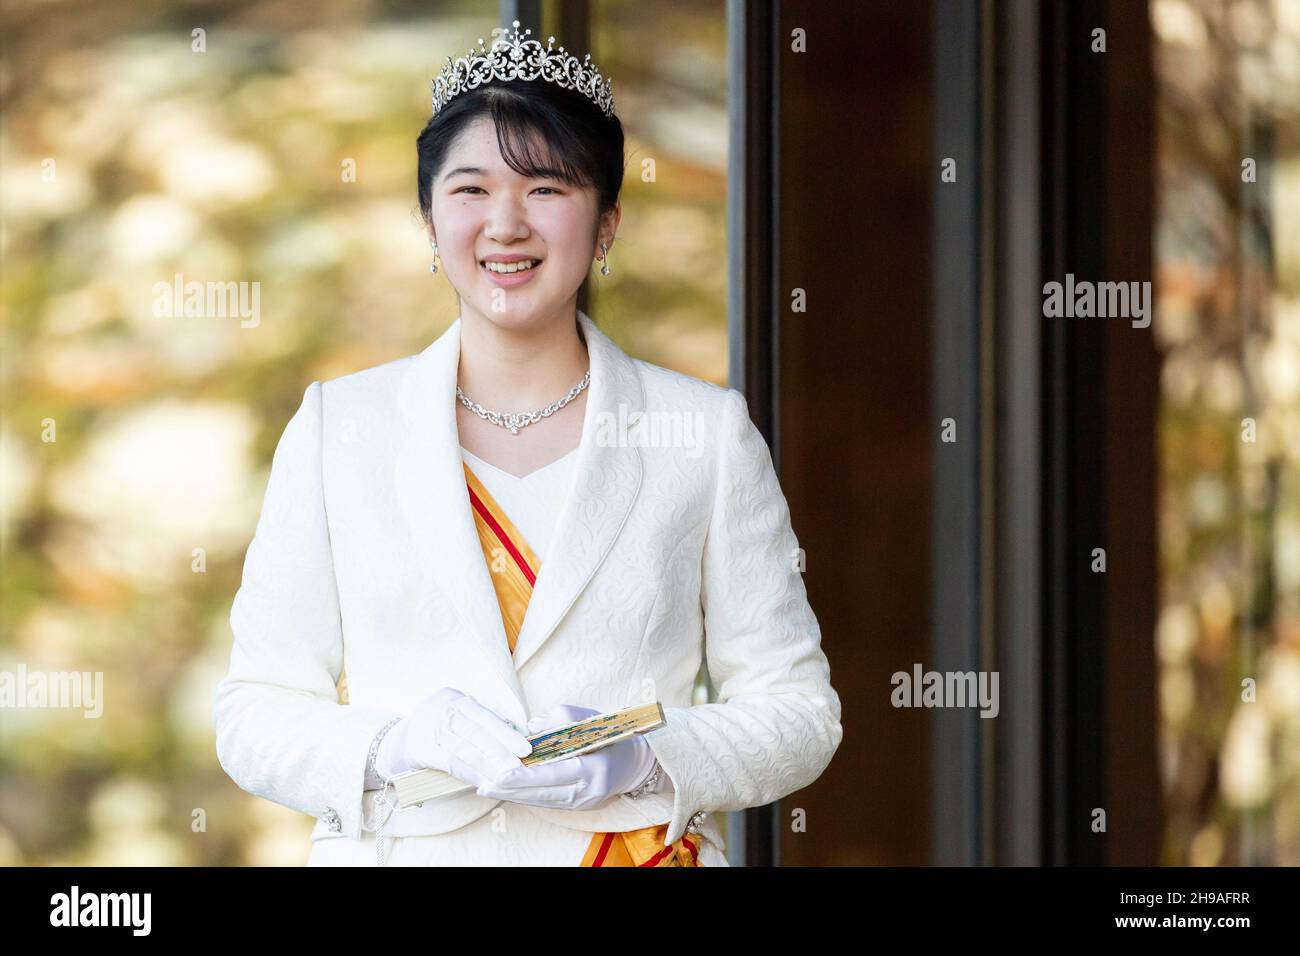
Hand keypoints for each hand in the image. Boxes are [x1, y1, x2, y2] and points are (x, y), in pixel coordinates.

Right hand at [374, 687, 531, 791]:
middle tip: (520, 765)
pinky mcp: (421, 750)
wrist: (394, 744)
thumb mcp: (454, 717)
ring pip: (465, 748)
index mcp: (453, 698)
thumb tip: (514, 739)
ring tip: (507, 777)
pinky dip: (470, 773)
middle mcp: (441, 709)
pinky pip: (451, 763)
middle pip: (476, 731)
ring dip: (489, 765)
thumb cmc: (434, 731)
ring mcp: (429, 729)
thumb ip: (478, 723)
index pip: (483, 715)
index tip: (525, 747)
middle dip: (501, 750)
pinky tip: (484, 782)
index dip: (505, 732)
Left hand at [475, 704, 658, 810]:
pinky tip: (508, 791)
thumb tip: (533, 726)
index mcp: (594, 768)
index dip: (526, 775)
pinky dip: (527, 796)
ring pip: (543, 801)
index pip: (554, 774)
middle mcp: (589, 790)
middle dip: (512, 789)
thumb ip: (562, 718)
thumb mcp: (591, 719)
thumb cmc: (612, 735)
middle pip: (543, 793)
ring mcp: (584, 802)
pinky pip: (548, 802)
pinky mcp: (579, 807)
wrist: (636, 763)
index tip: (502, 773)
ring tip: (489, 789)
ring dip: (515, 795)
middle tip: (484, 785)